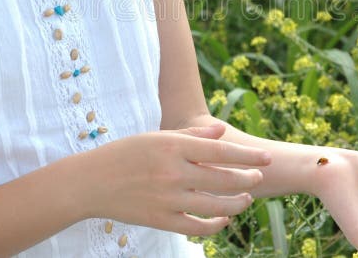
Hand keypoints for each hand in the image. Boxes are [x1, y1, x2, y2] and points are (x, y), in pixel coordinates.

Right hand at [89, 122, 271, 235]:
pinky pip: (196, 227)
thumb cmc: (126, 153)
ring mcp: (167, 199)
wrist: (91, 182)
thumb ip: (192, 135)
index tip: (266, 158)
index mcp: (173, 147)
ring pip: (215, 207)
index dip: (247, 156)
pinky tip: (223, 219)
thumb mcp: (157, 137)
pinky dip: (214, 225)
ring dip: (236, 204)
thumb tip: (221, 131)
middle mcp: (173, 173)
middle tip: (258, 178)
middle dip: (247, 180)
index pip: (221, 152)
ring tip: (246, 199)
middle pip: (223, 180)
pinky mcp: (161, 220)